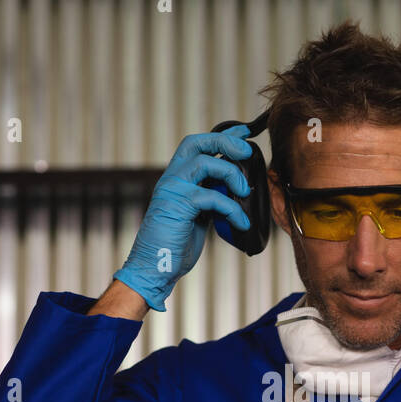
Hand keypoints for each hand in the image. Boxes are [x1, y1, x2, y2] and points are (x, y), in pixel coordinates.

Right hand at [114, 126, 253, 311]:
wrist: (153, 268)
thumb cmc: (174, 245)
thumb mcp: (197, 215)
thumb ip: (209, 197)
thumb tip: (234, 188)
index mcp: (176, 178)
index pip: (198, 146)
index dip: (222, 136)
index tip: (243, 133)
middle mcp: (172, 178)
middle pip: (198, 143)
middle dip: (226, 143)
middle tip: (247, 152)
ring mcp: (173, 190)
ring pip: (205, 163)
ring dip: (231, 174)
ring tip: (245, 191)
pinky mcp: (178, 206)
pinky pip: (212, 197)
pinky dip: (232, 209)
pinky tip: (241, 223)